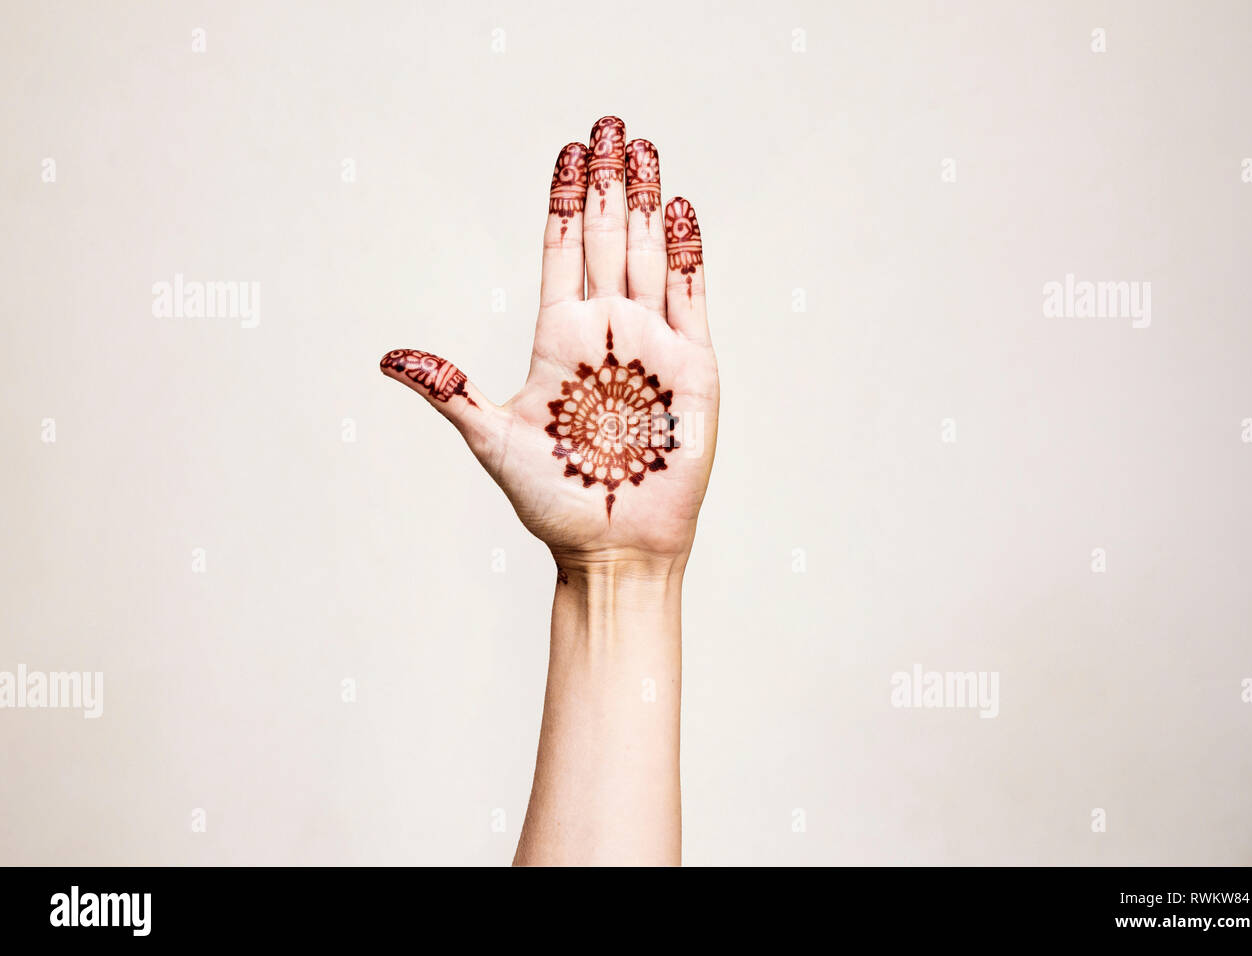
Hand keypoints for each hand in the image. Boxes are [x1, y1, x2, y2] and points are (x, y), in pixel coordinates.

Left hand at [380, 116, 717, 575]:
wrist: (615, 546)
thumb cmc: (555, 501)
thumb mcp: (492, 439)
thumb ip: (449, 389)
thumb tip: (389, 358)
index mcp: (559, 339)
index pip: (563, 252)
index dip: (565, 202)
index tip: (568, 153)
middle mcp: (607, 332)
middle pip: (607, 239)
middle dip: (607, 183)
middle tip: (607, 127)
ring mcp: (651, 344)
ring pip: (647, 255)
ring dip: (643, 202)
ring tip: (641, 149)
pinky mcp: (692, 366)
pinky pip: (689, 295)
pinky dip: (684, 252)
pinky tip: (676, 209)